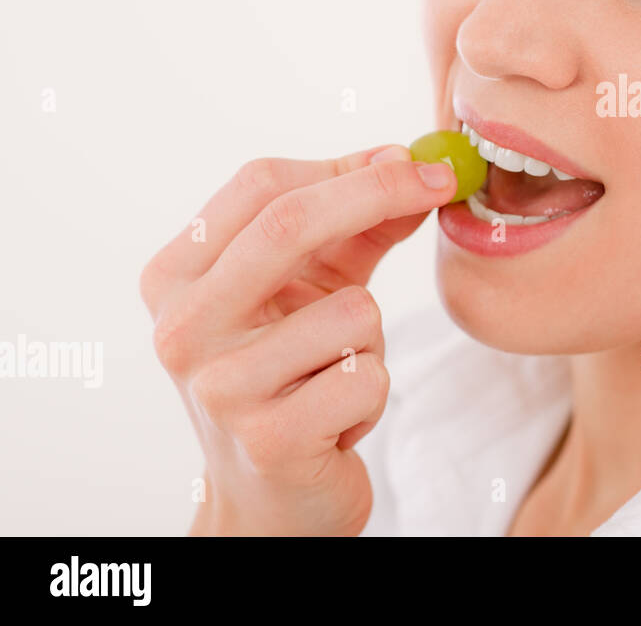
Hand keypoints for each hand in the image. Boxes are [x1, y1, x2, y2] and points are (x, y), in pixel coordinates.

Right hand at [139, 145, 457, 534]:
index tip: (416, 162)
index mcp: (177, 276)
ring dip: (373, 339)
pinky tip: (338, 419)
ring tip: (337, 374)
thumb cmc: (294, 375)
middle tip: (442, 182)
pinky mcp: (268, 438)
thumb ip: (356, 226)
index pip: (261, 185)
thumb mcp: (315, 290)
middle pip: (290, 223)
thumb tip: (411, 164)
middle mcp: (182, 326)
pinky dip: (374, 392)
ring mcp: (219, 385)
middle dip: (379, 193)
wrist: (272, 498)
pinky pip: (368, 375)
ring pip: (352, 311)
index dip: (351, 165)